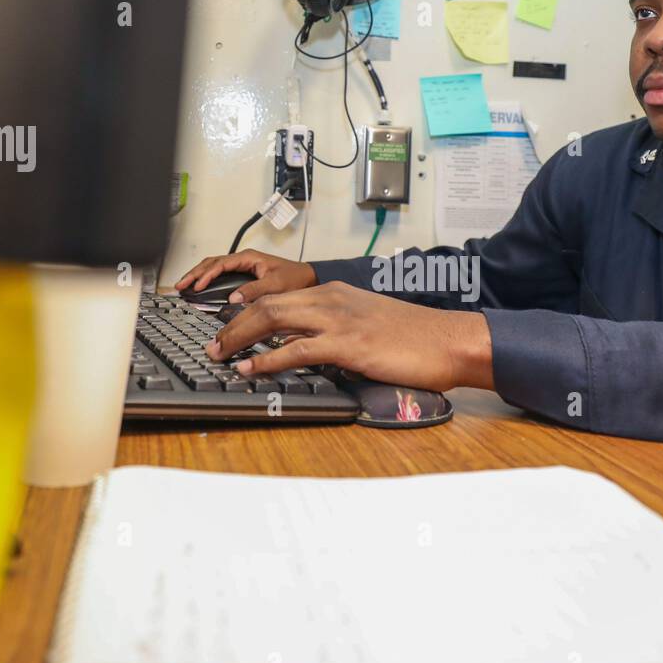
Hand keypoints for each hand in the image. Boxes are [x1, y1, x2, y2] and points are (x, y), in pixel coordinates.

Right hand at [175, 249, 316, 302]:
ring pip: (214, 268)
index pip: (220, 264)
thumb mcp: (276, 285)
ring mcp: (243, 267)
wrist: (309, 279)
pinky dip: (207, 280)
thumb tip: (233, 297)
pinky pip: (220, 275)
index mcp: (249, 258)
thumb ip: (254, 290)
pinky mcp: (244, 276)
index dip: (206, 275)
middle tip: (180, 285)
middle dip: (194, 273)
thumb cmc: (296, 279)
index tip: (197, 287)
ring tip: (184, 286)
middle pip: (212, 263)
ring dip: (198, 276)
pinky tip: (200, 288)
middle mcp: (244, 260)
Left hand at [206, 282, 494, 391]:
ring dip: (238, 338)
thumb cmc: (417, 338)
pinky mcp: (347, 344)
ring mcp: (338, 319)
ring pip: (272, 318)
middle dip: (231, 323)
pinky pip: (295, 348)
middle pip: (266, 303)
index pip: (279, 295)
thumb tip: (313, 350)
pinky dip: (266, 360)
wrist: (449, 340)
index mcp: (336, 293)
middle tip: (213, 343)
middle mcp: (332, 299)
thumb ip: (339, 331)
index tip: (227, 325)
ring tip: (219, 354)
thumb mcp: (370, 325)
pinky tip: (250, 370)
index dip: (247, 310)